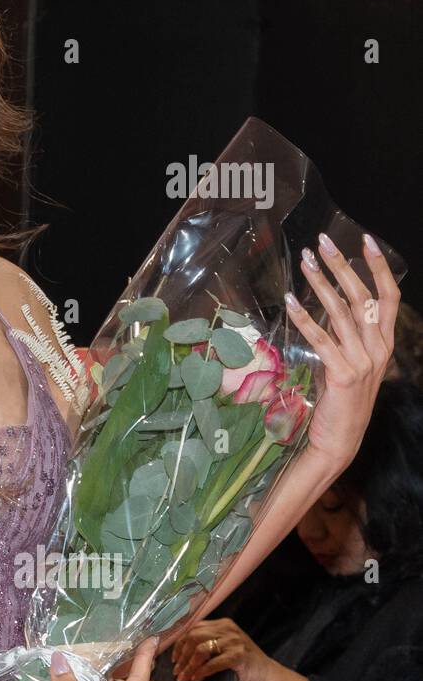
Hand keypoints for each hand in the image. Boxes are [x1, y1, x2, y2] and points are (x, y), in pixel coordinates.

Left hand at [171, 617, 273, 680]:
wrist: (269, 676)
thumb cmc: (243, 665)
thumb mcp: (224, 649)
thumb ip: (207, 646)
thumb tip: (180, 656)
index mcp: (222, 624)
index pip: (193, 629)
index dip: (180, 644)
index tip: (174, 659)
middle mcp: (227, 629)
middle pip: (194, 637)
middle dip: (182, 656)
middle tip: (177, 671)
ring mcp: (234, 641)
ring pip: (201, 649)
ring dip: (189, 665)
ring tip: (184, 677)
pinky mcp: (240, 656)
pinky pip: (214, 662)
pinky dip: (202, 671)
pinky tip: (196, 678)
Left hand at [290, 234, 398, 471]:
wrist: (341, 440)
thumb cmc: (342, 399)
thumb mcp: (352, 362)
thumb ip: (348, 336)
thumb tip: (331, 305)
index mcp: (384, 343)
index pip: (389, 297)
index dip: (379, 267)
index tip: (365, 241)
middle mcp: (379, 349)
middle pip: (364, 297)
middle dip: (343, 266)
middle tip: (323, 243)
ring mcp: (364, 362)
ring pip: (342, 314)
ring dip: (321, 284)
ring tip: (305, 264)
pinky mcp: (343, 375)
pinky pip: (322, 340)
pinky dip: (306, 318)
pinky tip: (291, 300)